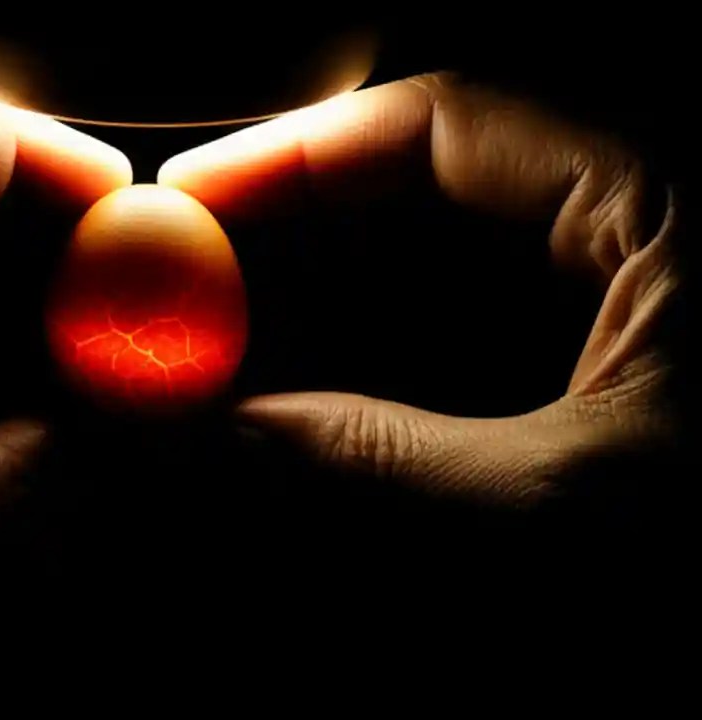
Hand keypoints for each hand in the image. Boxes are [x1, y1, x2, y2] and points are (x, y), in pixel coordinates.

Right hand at [159, 73, 686, 513]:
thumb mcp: (551, 521)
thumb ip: (359, 463)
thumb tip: (197, 434)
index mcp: (684, 210)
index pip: (451, 126)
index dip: (295, 158)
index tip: (179, 203)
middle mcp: (655, 254)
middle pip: (425, 213)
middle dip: (290, 260)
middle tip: (171, 305)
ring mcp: (630, 343)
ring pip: (434, 304)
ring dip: (317, 341)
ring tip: (210, 383)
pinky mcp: (608, 424)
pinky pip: (459, 381)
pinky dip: (372, 408)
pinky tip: (296, 442)